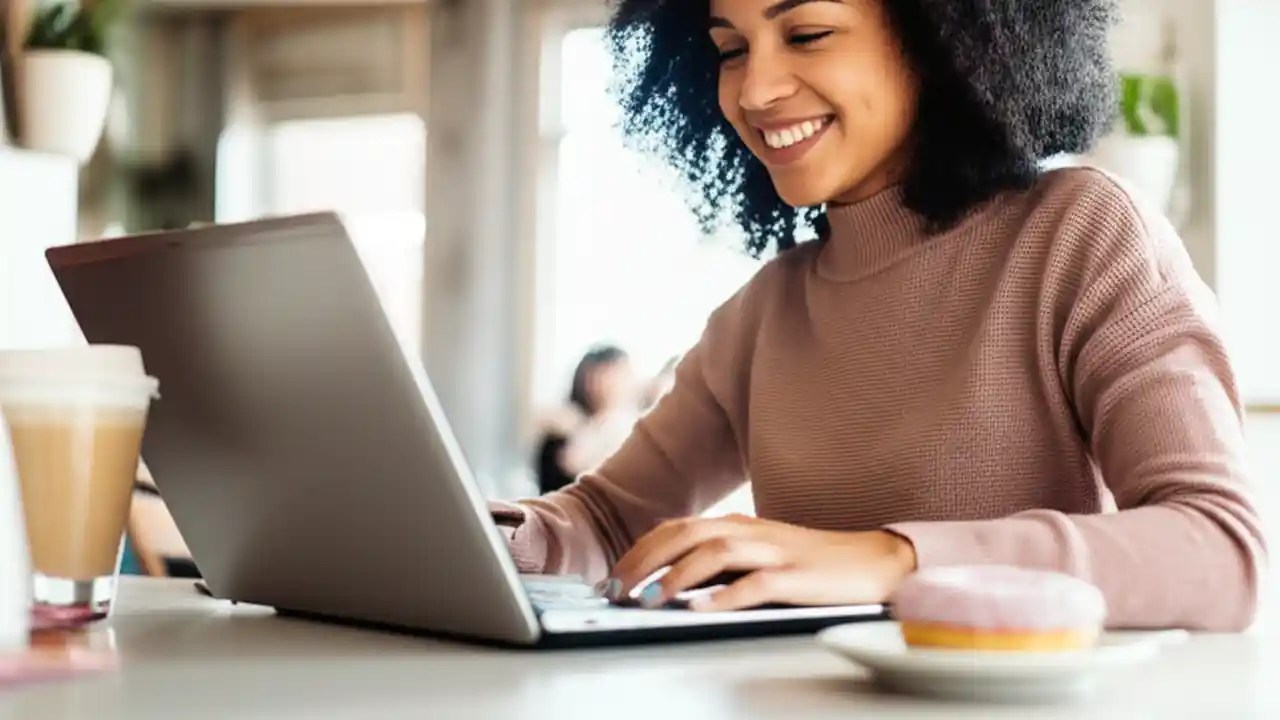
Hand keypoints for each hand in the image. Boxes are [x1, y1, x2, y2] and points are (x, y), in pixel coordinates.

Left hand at [607, 515, 916, 611]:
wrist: (875, 559)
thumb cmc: (814, 563)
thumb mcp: (761, 553)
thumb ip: (723, 560)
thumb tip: (672, 581)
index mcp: (739, 524)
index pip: (677, 528)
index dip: (641, 550)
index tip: (614, 575)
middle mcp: (751, 530)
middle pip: (686, 534)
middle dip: (644, 561)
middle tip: (616, 588)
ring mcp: (774, 551)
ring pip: (714, 553)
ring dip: (675, 577)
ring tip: (648, 599)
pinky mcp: (797, 577)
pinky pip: (755, 585)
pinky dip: (724, 597)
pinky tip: (700, 610)